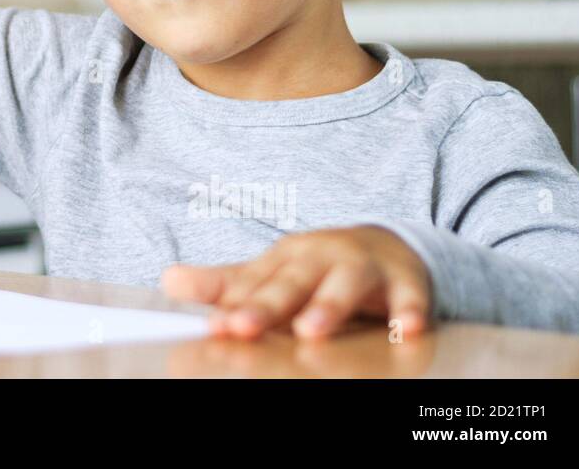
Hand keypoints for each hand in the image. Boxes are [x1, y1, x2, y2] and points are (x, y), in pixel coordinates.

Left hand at [160, 225, 431, 340]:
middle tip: (243, 327)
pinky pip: (410, 298)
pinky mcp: (405, 282)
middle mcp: (320, 257)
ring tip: (310, 331)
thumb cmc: (315, 268)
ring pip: (345, 286)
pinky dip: (410, 311)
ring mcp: (362, 267)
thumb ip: (225, 283)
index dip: (234, 303)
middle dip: (268, 305)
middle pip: (292, 282)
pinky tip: (407, 329)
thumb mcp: (271, 272)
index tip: (214, 325)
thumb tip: (168, 281)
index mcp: (284, 257)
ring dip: (328, 306)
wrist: (384, 246)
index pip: (255, 282)